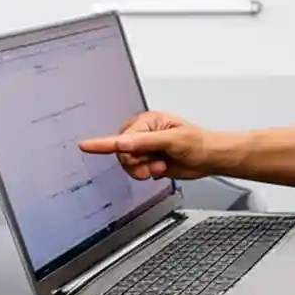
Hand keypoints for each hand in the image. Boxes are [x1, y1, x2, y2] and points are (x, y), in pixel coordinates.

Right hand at [78, 111, 211, 179]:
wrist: (209, 158)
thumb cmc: (198, 143)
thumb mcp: (173, 140)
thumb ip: (146, 142)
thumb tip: (123, 143)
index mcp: (147, 122)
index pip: (121, 137)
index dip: (102, 143)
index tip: (85, 145)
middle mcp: (143, 133)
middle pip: (121, 153)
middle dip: (137, 163)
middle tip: (155, 162)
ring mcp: (145, 147)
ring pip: (128, 164)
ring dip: (143, 169)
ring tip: (160, 165)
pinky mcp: (148, 160)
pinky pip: (135, 171)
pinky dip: (146, 173)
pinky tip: (160, 168)